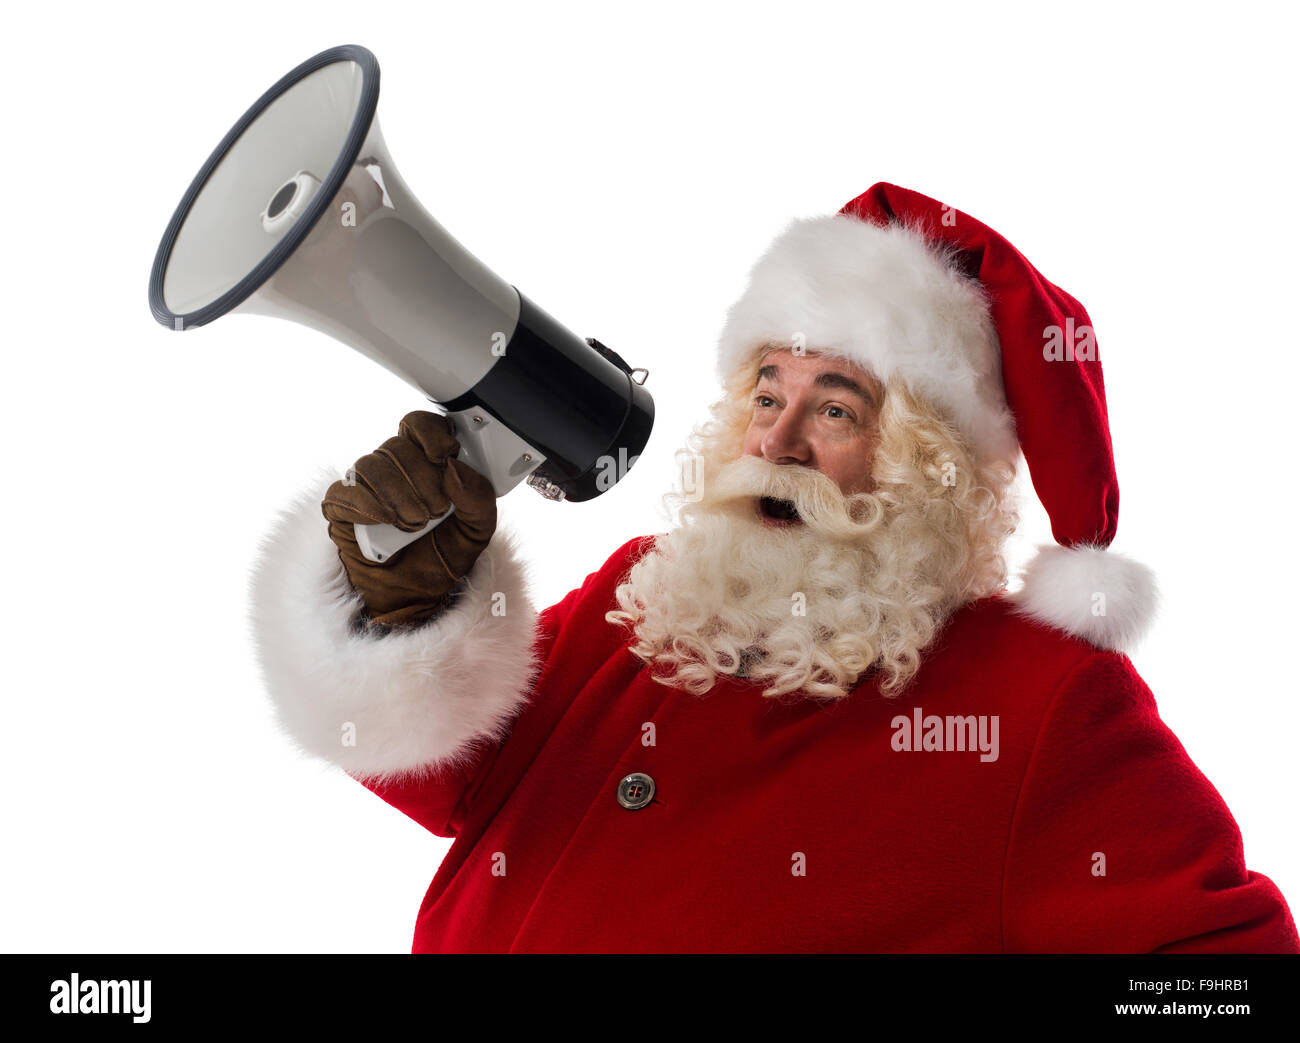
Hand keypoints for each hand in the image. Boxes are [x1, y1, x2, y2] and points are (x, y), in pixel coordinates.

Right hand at [321, 411, 496, 627]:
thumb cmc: (442, 558)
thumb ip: (479, 499)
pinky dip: (365, 505)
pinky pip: (342, 493)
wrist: (414, 597)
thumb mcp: (477, 531)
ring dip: (397, 496)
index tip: (444, 455)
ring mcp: (364, 487)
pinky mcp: (340, 509)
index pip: (420, 426)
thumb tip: (455, 470)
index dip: (430, 433)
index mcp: (426, 464)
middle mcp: (393, 469)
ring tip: (414, 525)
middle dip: (420, 479)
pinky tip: (384, 520)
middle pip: (396, 446)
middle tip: (435, 510)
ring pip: (370, 466)